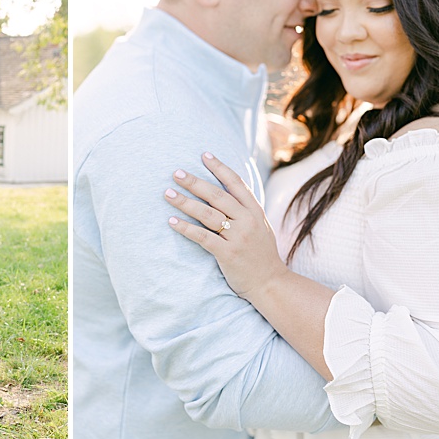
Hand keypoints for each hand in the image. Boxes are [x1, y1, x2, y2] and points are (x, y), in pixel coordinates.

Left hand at [164, 152, 287, 297]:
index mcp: (255, 211)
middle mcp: (247, 221)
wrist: (270, 283)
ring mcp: (238, 237)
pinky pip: (203, 237)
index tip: (204, 155)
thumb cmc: (262, 255)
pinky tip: (172, 222)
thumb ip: (246, 210)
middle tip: (175, 173)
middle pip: (217, 195)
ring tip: (167, 194)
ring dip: (185, 202)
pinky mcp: (227, 253)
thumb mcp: (261, 227)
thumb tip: (227, 191)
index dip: (219, 168)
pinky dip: (186, 228)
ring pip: (207, 214)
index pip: (235, 183)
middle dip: (194, 182)